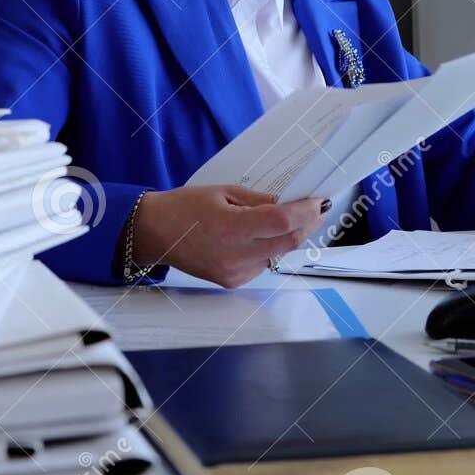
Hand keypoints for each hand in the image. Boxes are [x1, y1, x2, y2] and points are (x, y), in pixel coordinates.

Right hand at [129, 185, 327, 288]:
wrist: (155, 233)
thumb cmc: (185, 207)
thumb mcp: (224, 192)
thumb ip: (259, 201)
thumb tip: (287, 205)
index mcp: (231, 227)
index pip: (282, 222)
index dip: (306, 212)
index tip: (319, 202)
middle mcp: (235, 255)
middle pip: (287, 242)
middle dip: (306, 225)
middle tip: (315, 210)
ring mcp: (235, 272)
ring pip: (278, 255)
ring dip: (289, 237)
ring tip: (289, 220)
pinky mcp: (232, 281)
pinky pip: (263, 265)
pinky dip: (270, 249)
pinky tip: (262, 237)